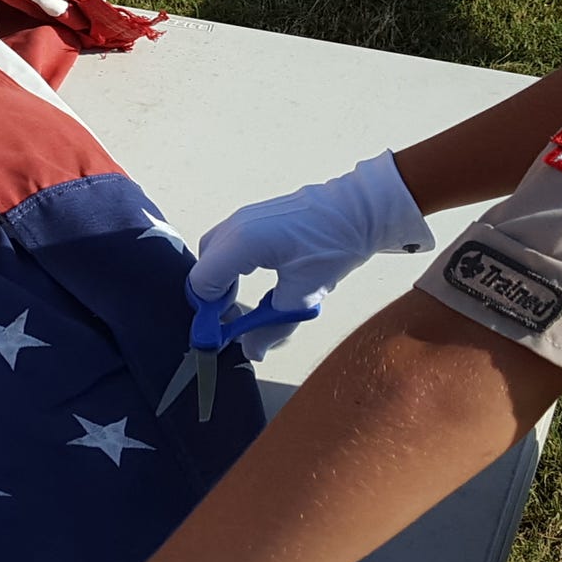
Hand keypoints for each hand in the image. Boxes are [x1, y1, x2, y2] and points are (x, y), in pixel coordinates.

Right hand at [187, 151, 429, 357]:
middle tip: (235, 317)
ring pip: (213, 254)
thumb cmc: (334, 245)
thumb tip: (252, 351)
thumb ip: (272, 327)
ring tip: (243, 299)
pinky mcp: (254, 217)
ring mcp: (244, 217)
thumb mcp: (303, 295)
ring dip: (221, 279)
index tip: (225, 330)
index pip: (202, 282)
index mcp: (243, 242)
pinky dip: (230, 264)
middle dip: (214, 296)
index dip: (209, 311)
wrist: (359, 211)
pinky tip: (252, 277)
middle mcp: (236, 225)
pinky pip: (226, 243)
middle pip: (204, 268)